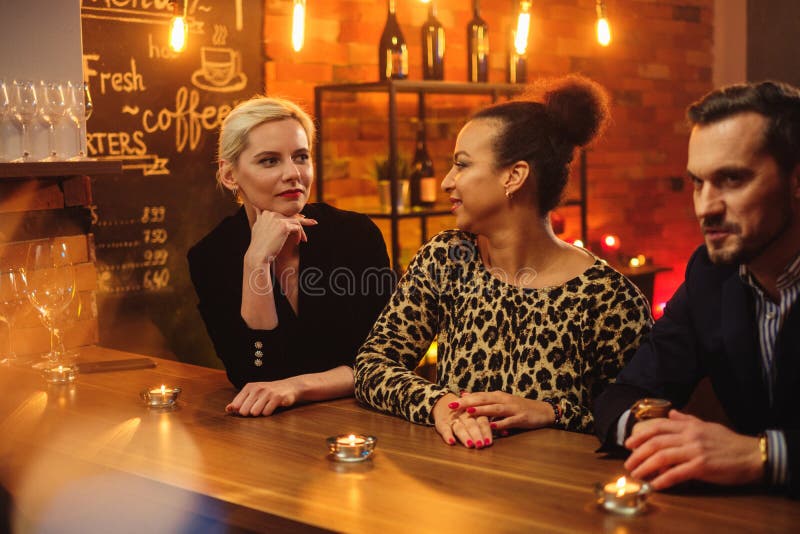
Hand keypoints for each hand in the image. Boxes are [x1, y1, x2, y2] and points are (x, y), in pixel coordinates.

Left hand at [225, 377, 302, 415]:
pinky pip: (266, 412)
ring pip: (254, 412)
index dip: (240, 410)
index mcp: (249, 387)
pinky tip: (271, 408)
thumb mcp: (253, 394)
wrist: (289, 387)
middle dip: (249, 413)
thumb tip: (227, 409)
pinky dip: (268, 413)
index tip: (247, 409)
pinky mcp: (277, 398)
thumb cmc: (268, 392)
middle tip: (257, 408)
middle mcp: (257, 388)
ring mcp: (267, 393)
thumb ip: (239, 401)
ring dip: (259, 413)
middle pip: (244, 410)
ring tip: (264, 408)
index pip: (236, 404)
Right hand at [244, 208, 316, 268]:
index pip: (283, 213)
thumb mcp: (257, 227)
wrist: (258, 255)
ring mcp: (277, 219)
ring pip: (296, 221)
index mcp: (265, 213)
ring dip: (301, 231)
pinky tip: (298, 242)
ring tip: (304, 239)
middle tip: (313, 222)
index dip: (293, 217)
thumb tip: (258, 210)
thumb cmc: (259, 245)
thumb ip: (260, 217)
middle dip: (303, 220)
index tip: (303, 219)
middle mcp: (271, 213)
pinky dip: (300, 235)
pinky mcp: (284, 226)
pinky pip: (297, 228)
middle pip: (291, 216)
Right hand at [432, 393, 492, 448]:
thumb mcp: (476, 415)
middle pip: (471, 424)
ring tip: (470, 444)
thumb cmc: (465, 413)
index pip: (482, 421)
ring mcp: (452, 419)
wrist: (443, 402)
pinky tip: (451, 442)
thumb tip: (506, 433)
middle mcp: (464, 415)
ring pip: (459, 427)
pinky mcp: (442, 423)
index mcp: (474, 412)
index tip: (489, 442)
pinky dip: (447, 436)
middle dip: (476, 434)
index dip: (486, 431)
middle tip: (481, 445)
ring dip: (465, 436)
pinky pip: (444, 429)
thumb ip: (489, 424)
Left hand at [453, 391, 555, 431]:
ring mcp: (512, 409)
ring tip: (470, 412)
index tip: (450, 402)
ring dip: (482, 410)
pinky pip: (509, 421)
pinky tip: (492, 427)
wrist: (542, 411)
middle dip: (468, 403)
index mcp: (498, 396)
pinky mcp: (521, 418)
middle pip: (484, 400)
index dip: (465, 399)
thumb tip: (465, 396)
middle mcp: (504, 400)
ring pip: (495, 409)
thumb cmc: (519, 408)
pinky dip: (500, 424)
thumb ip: (485, 400)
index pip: (479, 396)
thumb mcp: (501, 401)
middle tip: (454, 405)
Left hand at [624, 410, 762, 489]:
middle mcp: (689, 437)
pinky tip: (655, 485)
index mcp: (689, 427)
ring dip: (646, 466)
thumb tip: (671, 413)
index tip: (628, 444)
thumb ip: (687, 420)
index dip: (640, 435)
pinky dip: (663, 479)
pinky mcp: (702, 467)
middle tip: (628, 464)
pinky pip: (677, 473)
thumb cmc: (729, 442)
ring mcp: (695, 451)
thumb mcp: (707, 426)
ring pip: (662, 457)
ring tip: (637, 474)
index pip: (658, 427)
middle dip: (638, 453)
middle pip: (656, 442)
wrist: (752, 455)